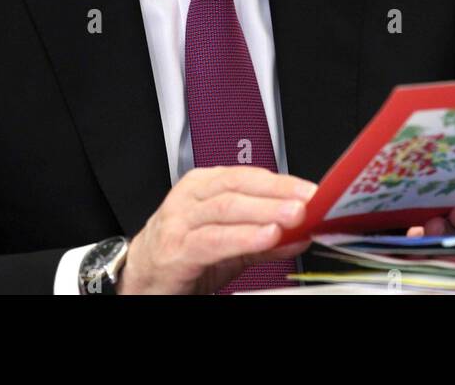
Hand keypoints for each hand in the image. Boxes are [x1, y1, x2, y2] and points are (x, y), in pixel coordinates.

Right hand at [117, 166, 315, 293]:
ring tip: (293, 216)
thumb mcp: (228, 243)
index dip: (281, 181)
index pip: (247, 176)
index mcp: (203, 186)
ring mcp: (180, 221)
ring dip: (264, 212)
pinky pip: (214, 240)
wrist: (142, 278)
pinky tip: (266, 237)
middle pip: (238, 187)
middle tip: (308, 200)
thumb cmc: (182, 252)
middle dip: (277, 192)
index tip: (311, 191)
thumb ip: (264, 237)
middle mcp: (190, 198)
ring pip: (227, 208)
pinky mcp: (176, 250)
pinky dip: (243, 237)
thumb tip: (302, 232)